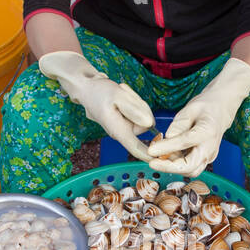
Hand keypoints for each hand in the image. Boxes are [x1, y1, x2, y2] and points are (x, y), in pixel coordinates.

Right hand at [39, 51, 154, 163]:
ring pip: (143, 116)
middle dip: (141, 107)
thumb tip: (150, 124)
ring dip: (136, 102)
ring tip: (122, 94)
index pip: (137, 148)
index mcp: (119, 131)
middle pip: (145, 124)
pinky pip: (138, 112)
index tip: (162, 162)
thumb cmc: (99, 92)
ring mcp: (124, 127)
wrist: (87, 88)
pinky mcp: (126, 121)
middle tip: (126, 95)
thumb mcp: (118, 96)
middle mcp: (122, 132)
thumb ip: (134, 110)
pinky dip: (134, 102)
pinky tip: (122, 96)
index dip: (150, 156)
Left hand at [148, 57, 249, 175]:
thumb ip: (179, 125)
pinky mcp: (206, 159)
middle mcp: (210, 148)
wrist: (221, 110)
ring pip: (191, 171)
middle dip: (169, 167)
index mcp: (207, 131)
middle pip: (190, 166)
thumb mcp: (190, 109)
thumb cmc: (205, 107)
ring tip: (159, 158)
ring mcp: (209, 156)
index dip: (166, 148)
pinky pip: (191, 168)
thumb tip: (167, 138)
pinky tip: (168, 157)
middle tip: (152, 162)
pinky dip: (178, 165)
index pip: (185, 142)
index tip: (151, 150)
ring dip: (173, 168)